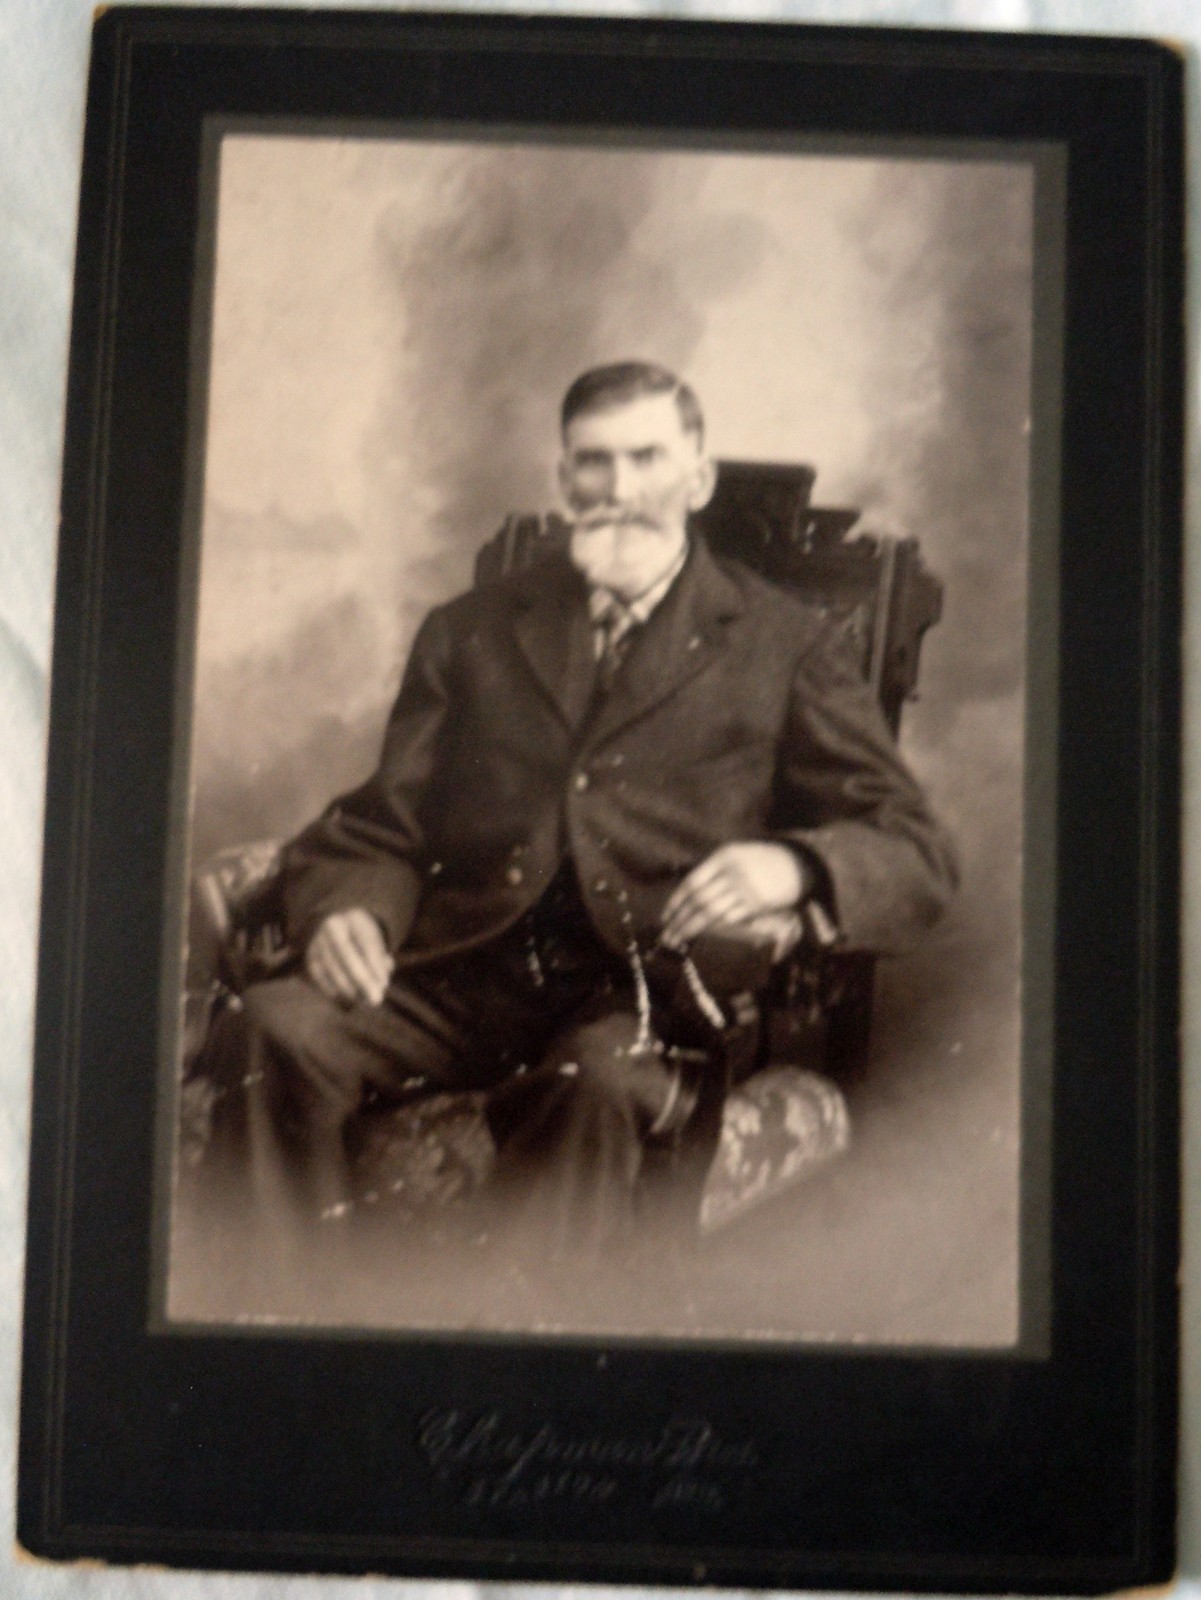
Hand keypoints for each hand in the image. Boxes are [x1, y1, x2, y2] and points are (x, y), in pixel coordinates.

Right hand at [305, 909, 392, 1006]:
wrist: (338, 924)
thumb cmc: (362, 937)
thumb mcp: (375, 942)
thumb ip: (380, 961)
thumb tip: (381, 984)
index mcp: (354, 919)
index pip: (366, 944)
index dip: (376, 966)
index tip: (384, 985)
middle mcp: (331, 927)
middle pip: (347, 956)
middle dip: (363, 980)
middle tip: (376, 1000)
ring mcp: (318, 941)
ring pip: (332, 968)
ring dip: (350, 988)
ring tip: (364, 1000)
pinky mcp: (309, 956)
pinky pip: (319, 975)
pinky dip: (332, 988)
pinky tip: (346, 996)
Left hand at [660, 842, 806, 950]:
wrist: (798, 862)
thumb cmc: (764, 861)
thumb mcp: (738, 856)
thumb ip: (717, 873)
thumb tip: (693, 896)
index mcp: (723, 857)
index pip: (692, 881)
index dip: (676, 901)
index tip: (666, 917)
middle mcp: (730, 871)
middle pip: (697, 899)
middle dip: (679, 920)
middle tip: (666, 937)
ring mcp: (743, 887)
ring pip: (710, 912)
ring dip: (691, 928)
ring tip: (677, 941)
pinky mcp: (757, 902)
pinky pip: (730, 918)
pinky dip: (716, 929)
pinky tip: (705, 937)